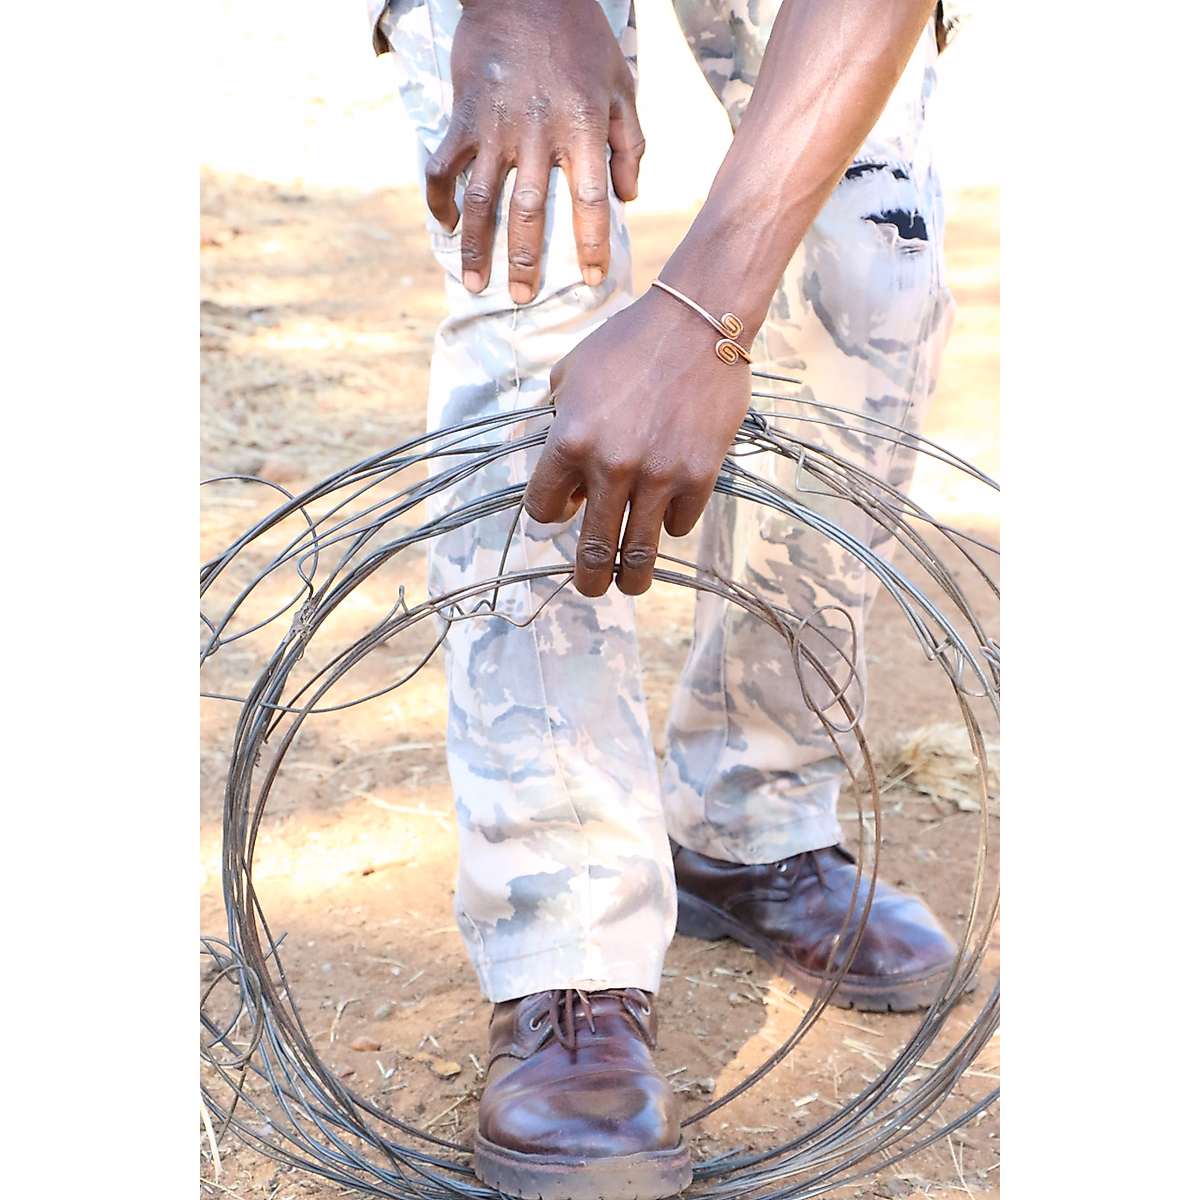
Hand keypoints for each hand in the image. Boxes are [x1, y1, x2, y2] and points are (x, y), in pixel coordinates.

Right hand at [425, 0, 644, 304]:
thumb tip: (630, 197)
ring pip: (481, 198)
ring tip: (474, 282)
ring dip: (475, 245)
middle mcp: (537, 134)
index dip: (591, 244)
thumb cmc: (580, 39)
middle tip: (522, 298)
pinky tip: (444, 227)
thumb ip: (629, 142)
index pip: (591, 201)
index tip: (592, 278)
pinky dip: (439, 199)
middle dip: (525, 261)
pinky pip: (445, 166)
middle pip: (529, 212)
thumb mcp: (621, 84)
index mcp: (582, 130)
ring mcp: (495, 127)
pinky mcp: (464, 116)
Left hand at [524, 288, 751, 596]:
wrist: (698, 321)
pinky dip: (673, 523)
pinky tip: (670, 511)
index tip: (563, 515)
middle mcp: (611, 466)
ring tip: (631, 585)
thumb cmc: (628, 342)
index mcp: (570, 441)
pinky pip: (681, 523)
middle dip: (589, 578)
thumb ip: (557, 423)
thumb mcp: (571, 374)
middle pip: (592, 549)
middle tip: (591, 588)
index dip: (552, 516)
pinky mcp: (699, 475)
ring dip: (632, 577)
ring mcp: (658, 475)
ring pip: (640, 552)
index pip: (544, 509)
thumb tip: (565, 473)